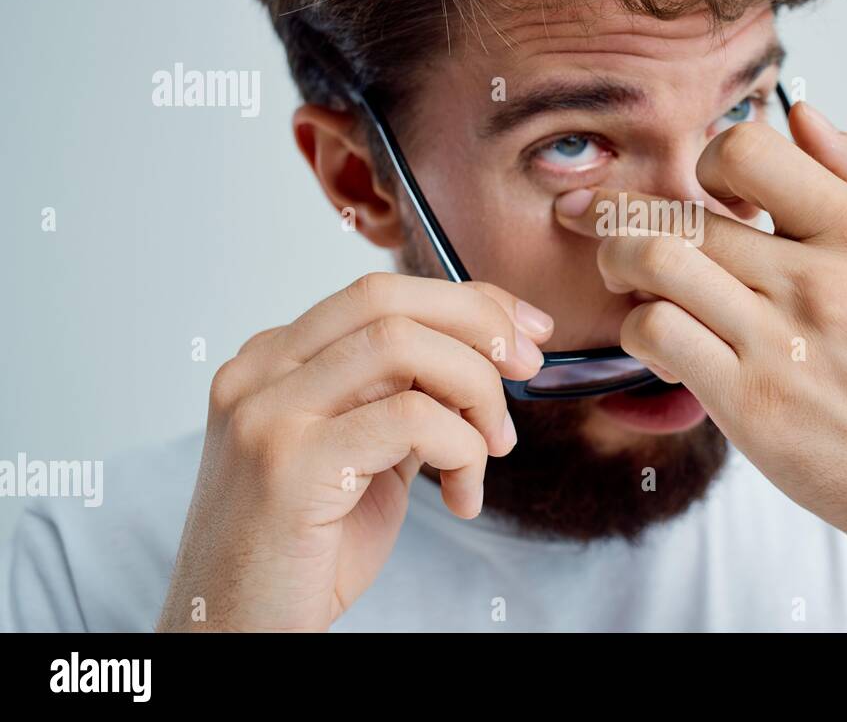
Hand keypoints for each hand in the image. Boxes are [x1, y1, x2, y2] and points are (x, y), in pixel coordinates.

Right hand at [157, 273, 551, 631]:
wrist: (236, 634)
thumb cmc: (304, 553)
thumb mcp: (367, 456)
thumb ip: (407, 401)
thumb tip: (488, 358)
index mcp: (274, 360)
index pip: (381, 293)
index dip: (468, 300)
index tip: (528, 330)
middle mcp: (260, 372)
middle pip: (388, 297)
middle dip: (480, 322)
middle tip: (529, 368)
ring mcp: (266, 412)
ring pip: (402, 344)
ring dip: (476, 389)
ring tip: (493, 449)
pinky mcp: (288, 463)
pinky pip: (409, 419)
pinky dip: (462, 449)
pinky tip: (462, 496)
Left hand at [555, 103, 846, 630]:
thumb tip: (806, 114)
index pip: (749, 150)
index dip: (709, 161)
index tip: (706, 189)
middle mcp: (819, 280)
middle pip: (683, 211)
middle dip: (626, 211)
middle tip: (603, 218)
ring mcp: (779, 342)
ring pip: (657, 264)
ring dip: (619, 261)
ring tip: (619, 272)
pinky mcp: (749, 403)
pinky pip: (661, 336)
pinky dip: (638, 329)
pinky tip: (654, 336)